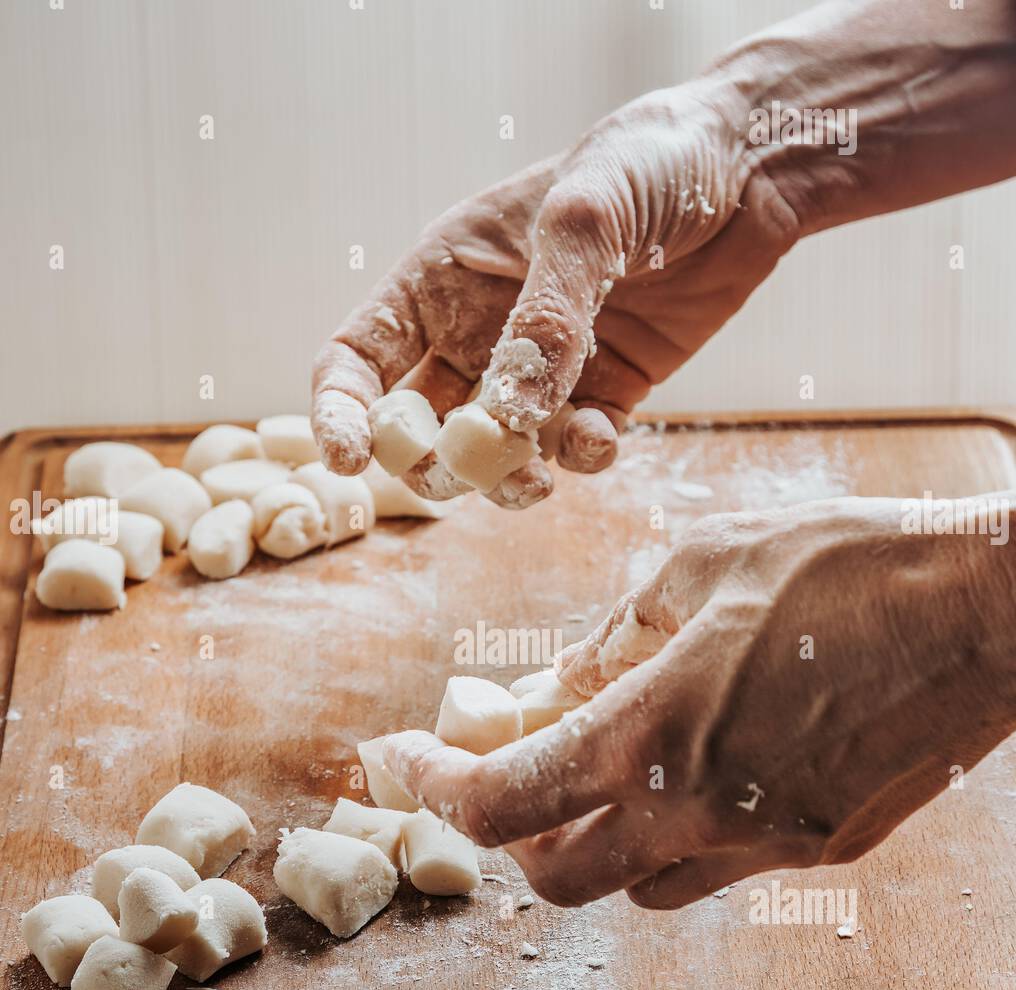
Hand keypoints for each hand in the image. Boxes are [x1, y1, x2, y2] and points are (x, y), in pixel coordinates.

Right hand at [312, 76, 799, 506]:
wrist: (752, 166)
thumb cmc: (651, 161)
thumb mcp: (585, 217)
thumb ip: (546, 315)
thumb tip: (511, 411)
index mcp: (443, 277)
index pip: (360, 356)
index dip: (342, 411)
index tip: (347, 459)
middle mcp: (480, 329)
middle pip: (419, 425)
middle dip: (430, 463)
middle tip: (462, 472)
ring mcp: (543, 368)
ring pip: (495, 452)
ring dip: (503, 478)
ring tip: (532, 480)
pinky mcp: (605, 392)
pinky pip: (573, 448)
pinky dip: (579, 457)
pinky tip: (599, 437)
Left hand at [383, 497, 1015, 906]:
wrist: (988, 613)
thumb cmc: (846, 565)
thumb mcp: (702, 566)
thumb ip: (613, 635)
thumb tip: (555, 681)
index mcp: (651, 734)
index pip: (500, 803)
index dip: (432, 788)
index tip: (401, 762)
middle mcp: (696, 813)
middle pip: (556, 877)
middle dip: (513, 834)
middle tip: (506, 773)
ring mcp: (763, 846)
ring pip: (637, 888)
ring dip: (595, 843)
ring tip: (605, 771)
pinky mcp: (819, 852)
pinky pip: (716, 870)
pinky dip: (675, 836)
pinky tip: (697, 771)